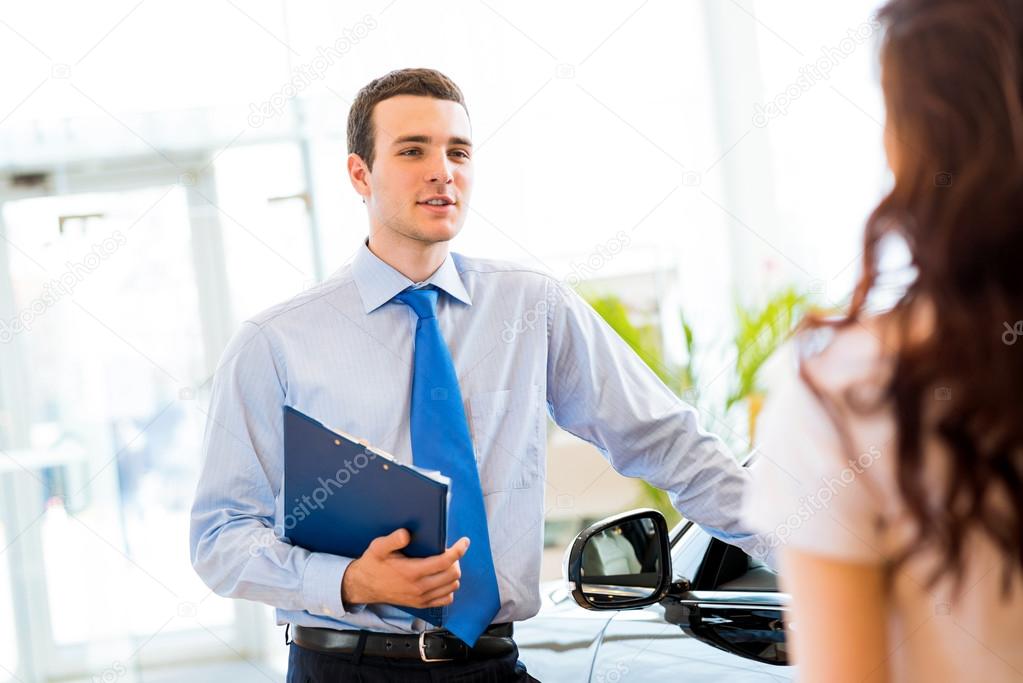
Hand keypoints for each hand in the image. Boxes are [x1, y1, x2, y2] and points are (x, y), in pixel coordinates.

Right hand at [341, 528, 468, 608]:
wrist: (364, 586)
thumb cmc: (373, 564)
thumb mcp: (378, 547)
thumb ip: (393, 540)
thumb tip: (406, 534)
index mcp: (412, 572)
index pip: (445, 561)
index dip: (458, 550)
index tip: (464, 541)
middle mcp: (419, 587)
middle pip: (453, 574)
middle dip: (456, 560)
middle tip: (449, 551)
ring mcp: (421, 598)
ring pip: (452, 586)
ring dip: (453, 573)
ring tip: (446, 563)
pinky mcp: (421, 604)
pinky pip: (446, 599)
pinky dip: (449, 588)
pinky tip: (442, 578)